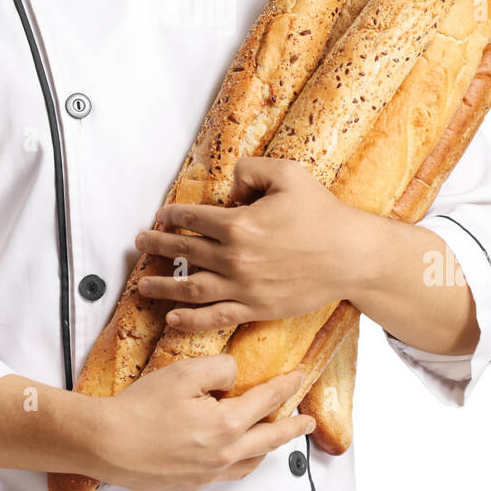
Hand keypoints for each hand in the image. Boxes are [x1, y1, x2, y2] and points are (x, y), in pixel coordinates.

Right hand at [95, 353, 314, 490]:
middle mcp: (223, 455)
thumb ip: (219, 369)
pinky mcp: (188, 485)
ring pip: (249, 463)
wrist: (106, 443)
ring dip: (266, 448)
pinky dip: (238, 462)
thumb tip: (234, 377)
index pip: (267, 401)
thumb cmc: (140, 408)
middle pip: (269, 439)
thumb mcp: (184, 373)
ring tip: (272, 438)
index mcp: (226, 425)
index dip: (286, 387)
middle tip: (307, 422)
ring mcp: (206, 474)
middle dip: (291, 427)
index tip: (299, 378)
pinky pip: (224, 474)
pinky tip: (231, 455)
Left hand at [134, 155, 387, 332]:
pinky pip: (215, 317)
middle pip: (183, 251)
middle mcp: (235, 257)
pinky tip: (171, 320)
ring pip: (190, 289)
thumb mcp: (288, 174)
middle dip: (156, 246)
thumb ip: (251, 170)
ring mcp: (244, 287)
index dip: (171, 215)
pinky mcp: (256, 308)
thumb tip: (229, 185)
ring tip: (142, 285)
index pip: (192, 218)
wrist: (351, 256)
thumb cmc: (322, 214)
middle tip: (139, 244)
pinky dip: (189, 320)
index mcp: (239, 223)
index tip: (161, 215)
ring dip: (162, 286)